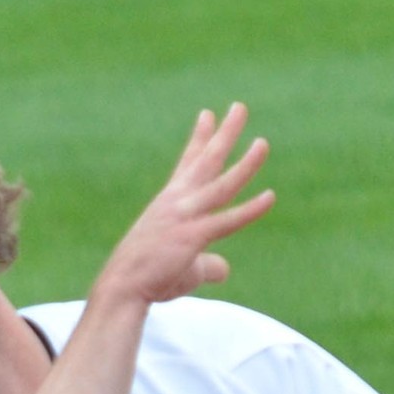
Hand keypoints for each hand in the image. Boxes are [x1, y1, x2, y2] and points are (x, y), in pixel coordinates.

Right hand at [92, 103, 275, 306]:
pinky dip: (250, 209)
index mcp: (171, 203)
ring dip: (244, 163)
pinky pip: (227, 220)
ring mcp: (185, 216)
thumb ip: (207, 264)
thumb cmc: (147, 277)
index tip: (208, 115)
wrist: (123, 286)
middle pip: (207, 161)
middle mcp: (177, 202)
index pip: (188, 163)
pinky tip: (270, 196)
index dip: (200, 138)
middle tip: (239, 107)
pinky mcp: (193, 236)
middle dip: (224, 133)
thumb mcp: (183, 266)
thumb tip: (225, 269)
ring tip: (262, 143)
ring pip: (221, 184)